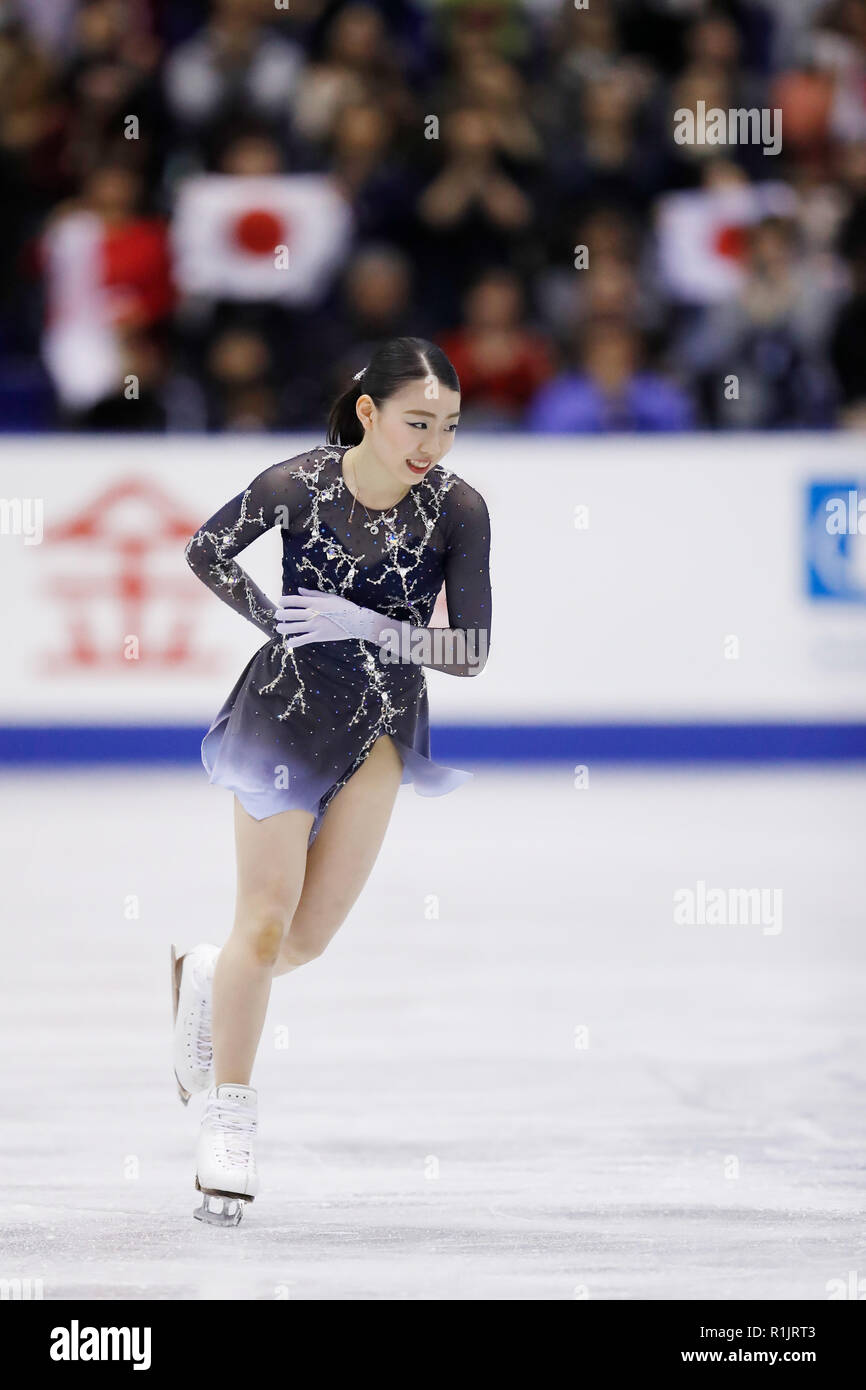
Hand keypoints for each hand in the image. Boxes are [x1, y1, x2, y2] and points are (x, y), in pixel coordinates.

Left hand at [274, 586, 388, 648]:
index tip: (280, 602)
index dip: (284, 601)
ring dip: (283, 628)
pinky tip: (289, 643)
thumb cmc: (345, 607)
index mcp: (315, 602)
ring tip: (279, 628)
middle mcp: (313, 613)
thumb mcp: (329, 597)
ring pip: (294, 627)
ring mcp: (315, 626)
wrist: (357, 621)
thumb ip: (313, 594)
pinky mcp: (319, 636)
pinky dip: (295, 642)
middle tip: (277, 615)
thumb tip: (299, 590)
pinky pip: (304, 639)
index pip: (295, 600)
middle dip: (281, 614)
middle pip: (291, 613)